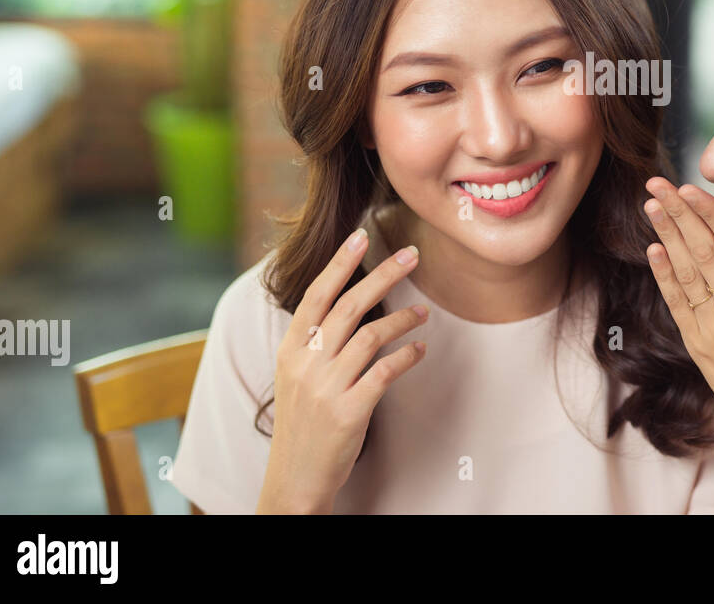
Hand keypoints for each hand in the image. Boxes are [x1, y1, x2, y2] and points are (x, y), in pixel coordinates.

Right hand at [257, 229, 427, 513]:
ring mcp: (327, 388)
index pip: (316, 295)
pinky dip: (407, 355)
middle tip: (412, 254)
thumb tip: (351, 301)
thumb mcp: (297, 376)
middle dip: (383, 275)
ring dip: (402, 318)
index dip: (340, 264)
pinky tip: (419, 349)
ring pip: (371, 335)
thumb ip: (317, 341)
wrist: (296, 477)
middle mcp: (306, 364)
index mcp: (290, 350)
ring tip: (423, 312)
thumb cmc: (304, 421)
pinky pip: (385, 372)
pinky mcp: (350, 412)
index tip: (362, 236)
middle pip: (348, 305)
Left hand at [642, 177, 713, 433]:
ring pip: (686, 272)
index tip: (691, 189)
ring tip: (652, 204)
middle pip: (703, 252)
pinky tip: (654, 248)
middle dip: (679, 214)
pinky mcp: (697, 342)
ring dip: (667, 235)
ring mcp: (713, 326)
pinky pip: (677, 302)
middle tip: (658, 183)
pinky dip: (664, 274)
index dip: (710, 215)